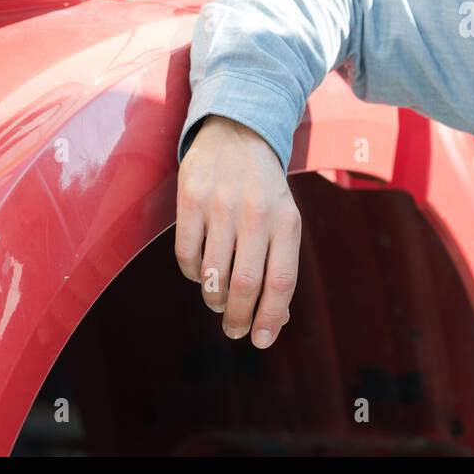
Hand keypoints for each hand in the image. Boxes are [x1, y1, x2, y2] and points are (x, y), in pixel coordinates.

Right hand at [175, 114, 299, 347]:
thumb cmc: (263, 190)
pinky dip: (193, 275)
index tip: (261, 340)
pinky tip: (201, 271)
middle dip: (240, 318)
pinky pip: (186, 256)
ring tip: (219, 301)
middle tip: (235, 330)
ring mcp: (222, 204)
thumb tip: (277, 320)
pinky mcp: (190, 198)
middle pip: (246, 283)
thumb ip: (280, 264)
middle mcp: (256, 212)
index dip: (271, 318)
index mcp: (287, 220)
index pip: (281, 281)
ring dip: (215, 299)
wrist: (237, 133)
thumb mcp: (283, 219)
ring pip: (213, 274)